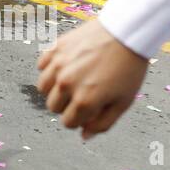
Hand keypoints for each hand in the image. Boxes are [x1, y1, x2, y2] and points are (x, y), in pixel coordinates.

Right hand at [36, 18, 148, 139]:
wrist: (125, 33)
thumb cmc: (128, 68)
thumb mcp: (123, 102)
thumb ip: (103, 123)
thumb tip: (83, 135)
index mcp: (84, 100)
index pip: (67, 122)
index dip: (78, 120)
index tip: (87, 111)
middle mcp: (67, 84)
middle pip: (52, 107)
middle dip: (65, 106)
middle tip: (80, 95)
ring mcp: (58, 65)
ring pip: (42, 87)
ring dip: (54, 89)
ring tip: (70, 81)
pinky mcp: (55, 48)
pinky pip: (41, 66)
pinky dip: (50, 69)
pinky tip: (66, 66)